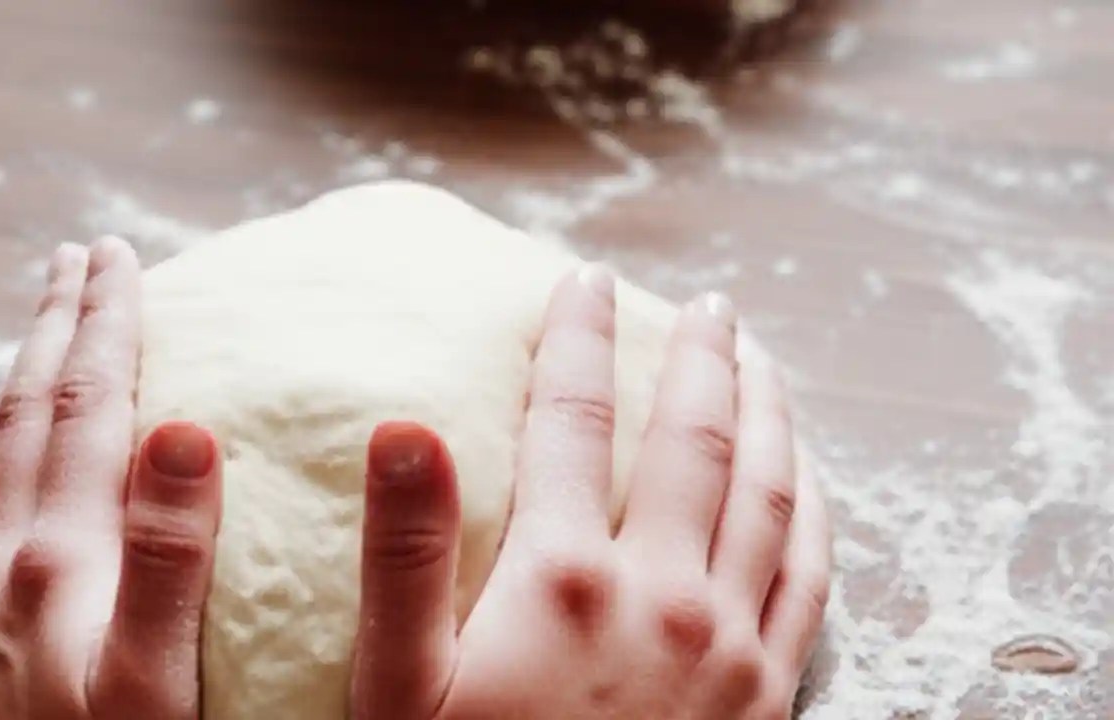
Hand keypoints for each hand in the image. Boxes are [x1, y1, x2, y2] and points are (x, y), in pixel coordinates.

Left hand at [0, 238, 221, 719]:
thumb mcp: (159, 686)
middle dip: (59, 325)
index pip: (88, 407)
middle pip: (31, 411)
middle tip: (81, 259)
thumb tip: (182, 432)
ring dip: (18, 377)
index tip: (122, 257)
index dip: (106, 324)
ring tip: (40, 328)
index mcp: (59, 557)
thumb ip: (172, 559)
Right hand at [352, 267, 831, 718]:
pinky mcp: (766, 689)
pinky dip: (812, 502)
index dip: (577, 335)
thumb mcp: (398, 686)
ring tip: (760, 355)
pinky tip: (806, 468)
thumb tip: (404, 427)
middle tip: (702, 302)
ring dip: (766, 409)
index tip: (582, 279)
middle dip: (695, 354)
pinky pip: (809, 569)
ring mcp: (727, 640)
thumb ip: (403, 555)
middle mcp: (660, 592)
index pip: (572, 416)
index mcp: (561, 577)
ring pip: (766, 488)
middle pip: (689, 435)